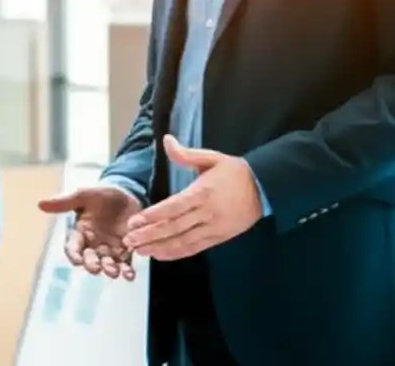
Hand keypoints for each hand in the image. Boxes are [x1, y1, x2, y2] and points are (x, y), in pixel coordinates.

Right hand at [38, 182, 141, 279]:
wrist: (125, 193)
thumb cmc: (101, 194)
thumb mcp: (83, 195)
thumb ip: (64, 202)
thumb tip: (40, 204)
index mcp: (79, 233)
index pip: (73, 247)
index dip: (74, 254)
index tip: (78, 260)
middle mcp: (93, 244)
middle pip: (90, 259)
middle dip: (92, 265)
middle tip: (96, 268)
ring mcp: (110, 249)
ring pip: (107, 264)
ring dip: (110, 270)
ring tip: (114, 273)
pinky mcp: (126, 250)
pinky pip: (125, 263)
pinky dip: (127, 271)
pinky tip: (129, 275)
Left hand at [122, 135, 262, 260]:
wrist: (265, 187)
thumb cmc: (235, 171)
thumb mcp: (211, 158)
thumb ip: (185, 154)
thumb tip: (166, 140)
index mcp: (203, 192)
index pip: (173, 207)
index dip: (153, 216)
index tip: (134, 222)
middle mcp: (208, 212)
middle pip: (175, 227)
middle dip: (150, 235)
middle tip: (129, 241)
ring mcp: (214, 227)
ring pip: (183, 241)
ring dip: (160, 248)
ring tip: (140, 251)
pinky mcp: (220, 237)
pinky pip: (195, 248)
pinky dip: (177, 253)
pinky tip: (161, 255)